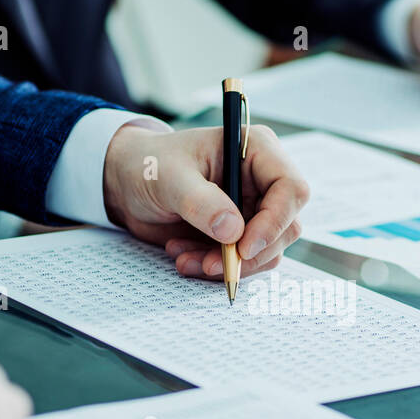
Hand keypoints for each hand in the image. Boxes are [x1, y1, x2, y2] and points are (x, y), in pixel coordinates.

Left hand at [102, 123, 309, 279]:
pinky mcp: (240, 234)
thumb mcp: (168, 178)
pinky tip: (183, 256)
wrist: (127, 184)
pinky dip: (216, 268)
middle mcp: (262, 181)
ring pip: (266, 251)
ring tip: (185, 259)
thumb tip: (234, 232)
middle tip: (208, 264)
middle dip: (249, 253)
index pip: (292, 188)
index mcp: (256, 151)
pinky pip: (244, 262)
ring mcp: (254, 210)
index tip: (244, 247)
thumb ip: (200, 202)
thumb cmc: (149, 165)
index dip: (275, 221)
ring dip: (228, 265)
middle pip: (286, 227)